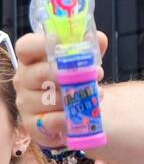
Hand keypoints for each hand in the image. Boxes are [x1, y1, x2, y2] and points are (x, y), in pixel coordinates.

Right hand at [14, 30, 107, 149]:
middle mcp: (23, 80)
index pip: (25, 47)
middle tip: (95, 73)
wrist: (70, 115)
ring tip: (95, 94)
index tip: (61, 43)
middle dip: (69, 73)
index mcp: (31, 60)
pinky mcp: (33, 124)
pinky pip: (50, 121)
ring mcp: (25, 102)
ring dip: (75, 97)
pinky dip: (68, 118)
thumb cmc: (71, 84)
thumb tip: (100, 38)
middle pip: (38, 73)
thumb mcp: (82, 65)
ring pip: (48, 99)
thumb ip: (90, 51)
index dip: (41, 43)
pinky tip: (81, 114)